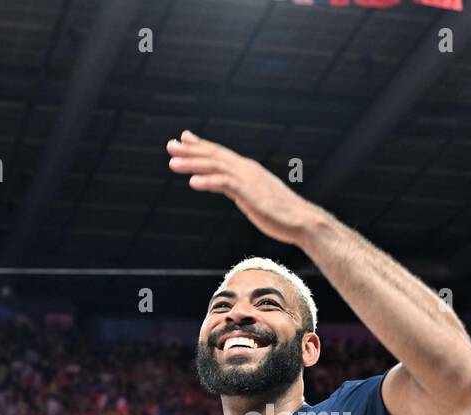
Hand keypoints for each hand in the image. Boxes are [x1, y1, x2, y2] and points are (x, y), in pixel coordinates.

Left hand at [166, 130, 323, 245]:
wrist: (301, 220)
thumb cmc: (280, 213)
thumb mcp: (254, 197)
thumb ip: (239, 189)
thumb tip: (228, 187)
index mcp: (248, 169)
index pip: (220, 154)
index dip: (200, 145)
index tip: (184, 139)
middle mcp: (246, 169)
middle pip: (214, 156)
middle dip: (190, 150)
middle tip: (170, 145)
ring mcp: (247, 179)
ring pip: (215, 166)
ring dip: (192, 163)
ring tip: (172, 162)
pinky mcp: (249, 192)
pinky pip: (224, 184)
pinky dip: (208, 181)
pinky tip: (193, 182)